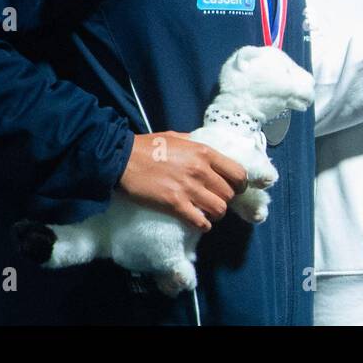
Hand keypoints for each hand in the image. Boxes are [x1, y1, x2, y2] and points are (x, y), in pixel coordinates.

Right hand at [118, 131, 246, 231]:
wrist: (122, 159)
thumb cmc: (147, 146)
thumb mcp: (177, 137)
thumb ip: (195, 144)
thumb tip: (205, 151)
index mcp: (204, 152)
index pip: (238, 172)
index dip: (240, 184)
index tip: (235, 188)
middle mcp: (201, 170)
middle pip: (229, 194)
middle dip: (226, 200)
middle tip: (216, 200)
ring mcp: (189, 188)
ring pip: (219, 209)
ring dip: (215, 214)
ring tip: (207, 213)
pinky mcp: (175, 204)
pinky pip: (200, 222)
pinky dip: (202, 225)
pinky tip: (198, 222)